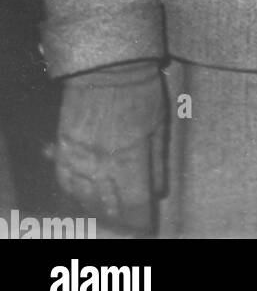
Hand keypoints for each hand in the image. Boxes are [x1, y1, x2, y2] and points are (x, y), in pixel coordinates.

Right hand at [56, 61, 166, 232]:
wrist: (107, 65)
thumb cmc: (141, 90)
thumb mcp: (159, 124)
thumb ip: (158, 162)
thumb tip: (158, 191)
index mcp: (130, 159)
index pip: (134, 205)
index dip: (141, 220)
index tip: (147, 225)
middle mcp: (102, 164)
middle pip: (109, 208)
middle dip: (121, 218)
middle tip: (130, 220)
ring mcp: (79, 157)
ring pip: (85, 199)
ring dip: (98, 208)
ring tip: (110, 210)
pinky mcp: (64, 148)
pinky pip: (65, 181)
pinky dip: (75, 192)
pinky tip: (84, 193)